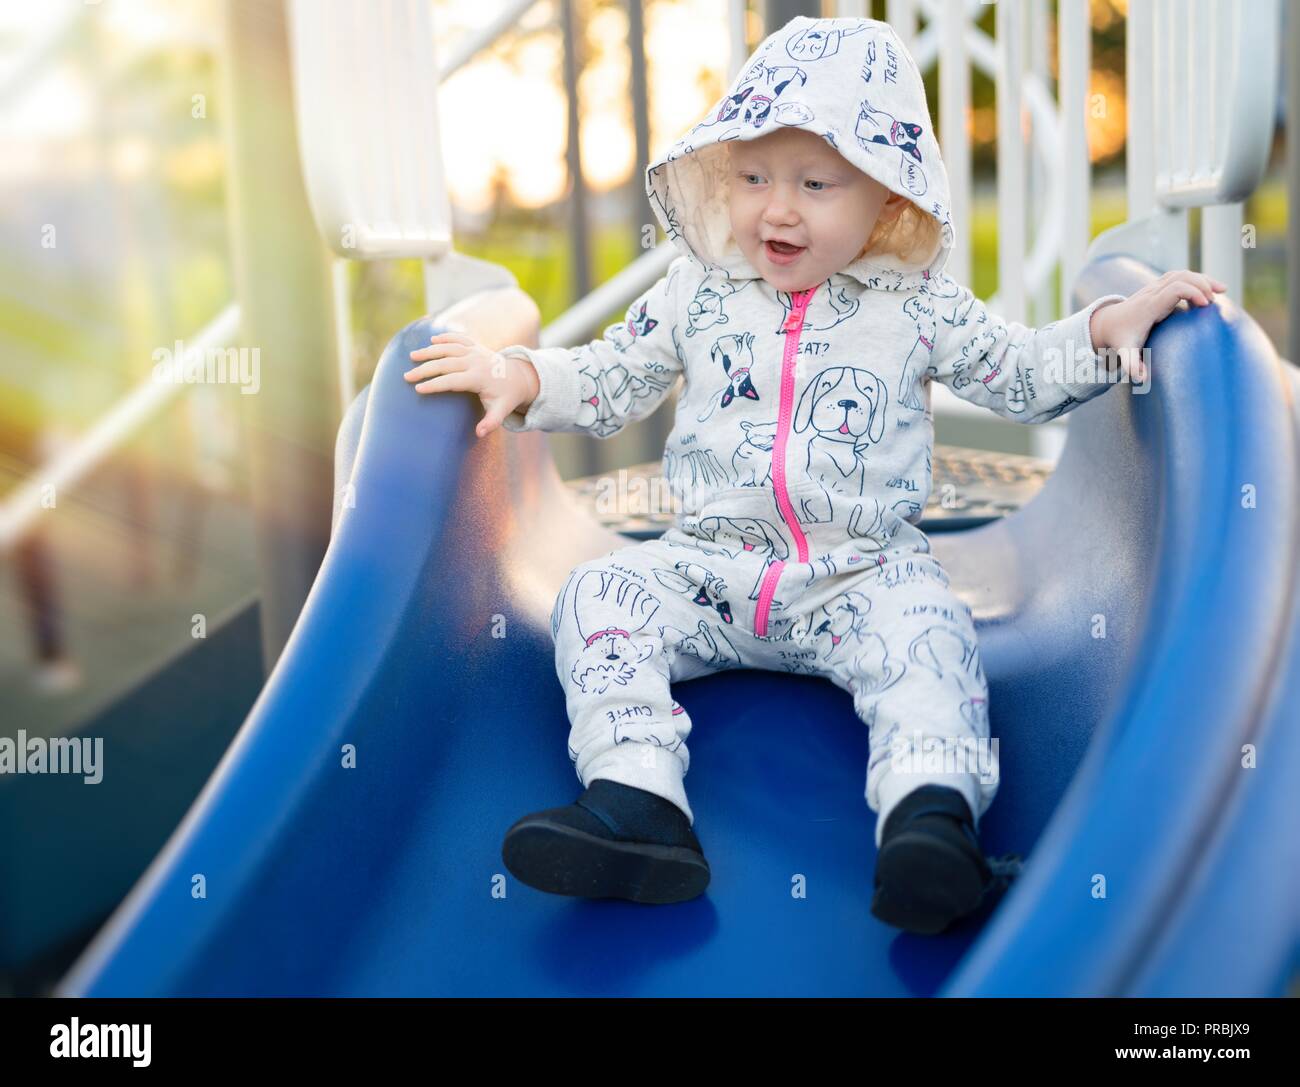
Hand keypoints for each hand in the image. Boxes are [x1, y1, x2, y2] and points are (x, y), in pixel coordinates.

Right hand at [405, 332, 539, 437]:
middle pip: (445, 363)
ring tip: (412, 356)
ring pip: (449, 347)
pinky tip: (432, 340)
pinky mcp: (476, 346)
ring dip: (430, 350)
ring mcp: (475, 351)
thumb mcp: (501, 411)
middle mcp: (475, 362)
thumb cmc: (506, 397)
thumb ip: (491, 422)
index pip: (452, 381)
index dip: (434, 385)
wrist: (519, 377)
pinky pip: (459, 338)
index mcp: (479, 378)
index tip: (418, 390)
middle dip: (425, 369)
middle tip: (407, 376)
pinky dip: (446, 337)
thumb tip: (479, 433)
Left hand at [1089, 270, 1226, 381]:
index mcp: (1149, 306)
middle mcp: (1153, 292)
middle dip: (1202, 284)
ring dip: (1203, 279)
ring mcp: (1155, 287)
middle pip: (1182, 276)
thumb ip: (1131, 365)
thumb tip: (1142, 379)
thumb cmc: (1120, 338)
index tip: (1205, 306)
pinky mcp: (1159, 287)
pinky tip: (1212, 289)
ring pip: (1182, 273)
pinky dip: (1197, 279)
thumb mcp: (1125, 352)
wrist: (1108, 323)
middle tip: (1214, 302)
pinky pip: (1180, 276)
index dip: (1192, 292)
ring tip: (1222, 291)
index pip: (1174, 289)